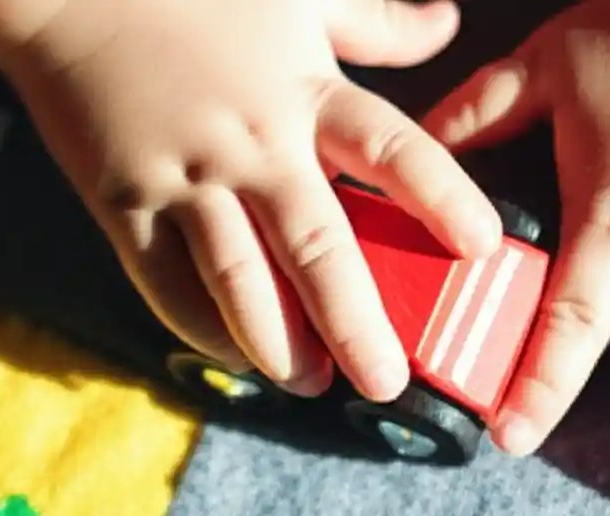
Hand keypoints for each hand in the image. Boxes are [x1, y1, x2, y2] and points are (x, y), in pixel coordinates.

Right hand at [0, 0, 504, 401]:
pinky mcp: (126, 203)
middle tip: (385, 382)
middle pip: (316, 246)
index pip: (389, 150)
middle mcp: (253, 144)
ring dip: (277, 344)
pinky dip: (200, 327)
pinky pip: (165, 281)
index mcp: (304, 92)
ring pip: (238, 279)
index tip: (484, 247)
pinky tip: (234, 358)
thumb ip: (377, 22)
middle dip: (356, 322)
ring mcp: (185, 179)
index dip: (441, 197)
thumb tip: (448, 25)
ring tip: (312, 385)